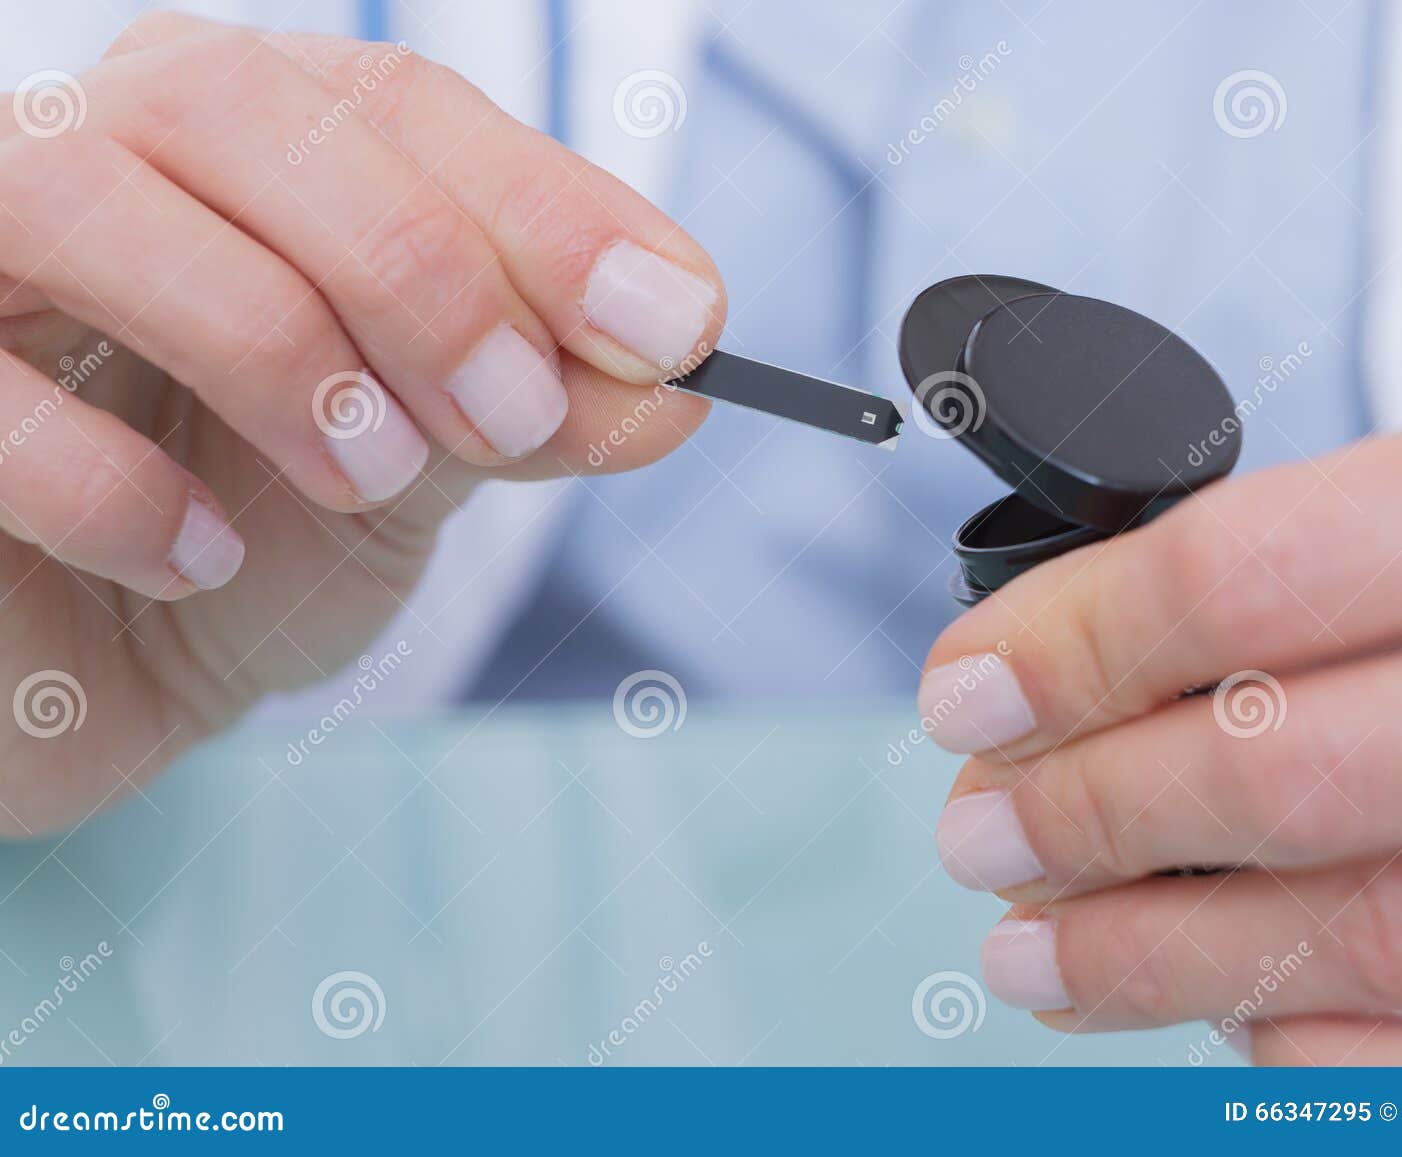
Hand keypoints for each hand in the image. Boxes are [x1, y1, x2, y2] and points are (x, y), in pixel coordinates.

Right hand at [0, 13, 722, 833]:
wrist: (84, 676)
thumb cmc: (246, 546)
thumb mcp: (415, 473)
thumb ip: (528, 411)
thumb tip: (679, 380)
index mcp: (239, 149)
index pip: (396, 106)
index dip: (547, 206)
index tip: (683, 322)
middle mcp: (92, 152)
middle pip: (240, 105)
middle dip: (418, 264)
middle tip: (518, 414)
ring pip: (91, 194)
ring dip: (279, 341)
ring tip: (371, 472)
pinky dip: (117, 483)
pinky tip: (201, 558)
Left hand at [919, 363, 1401, 1063]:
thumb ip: (1323, 549)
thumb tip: (1067, 663)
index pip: (1270, 568)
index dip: (1081, 645)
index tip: (972, 693)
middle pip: (1314, 769)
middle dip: (1099, 816)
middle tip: (983, 837)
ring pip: (1400, 930)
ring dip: (1173, 957)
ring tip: (1047, 955)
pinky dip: (1351, 1064)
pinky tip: (1242, 1034)